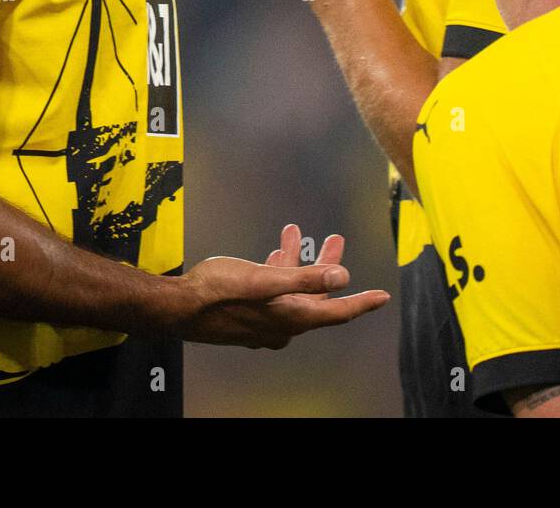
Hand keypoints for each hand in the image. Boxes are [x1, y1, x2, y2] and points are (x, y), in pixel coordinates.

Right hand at [177, 224, 388, 347]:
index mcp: (291, 317)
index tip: (382, 296)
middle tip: (335, 239)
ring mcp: (264, 322)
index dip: (362, 303)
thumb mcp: (264, 279)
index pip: (336, 312)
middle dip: (327, 266)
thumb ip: (304, 278)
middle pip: (316, 297)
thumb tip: (342, 276)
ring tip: (293, 234)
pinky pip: (274, 292)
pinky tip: (273, 254)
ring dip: (298, 262)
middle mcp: (281, 325)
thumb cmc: (217, 291)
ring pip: (293, 291)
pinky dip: (279, 271)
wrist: (177, 308)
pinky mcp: (248, 315)